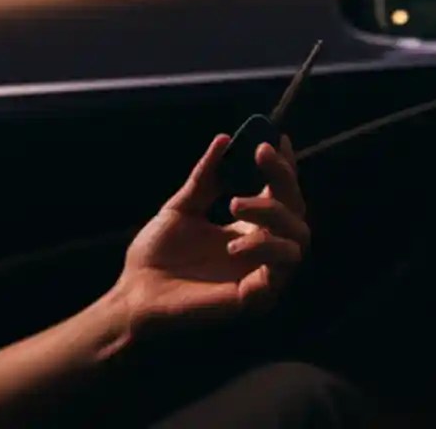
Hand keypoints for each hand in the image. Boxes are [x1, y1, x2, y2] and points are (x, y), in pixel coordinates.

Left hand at [114, 134, 308, 335]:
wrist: (135, 294)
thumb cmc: (155, 257)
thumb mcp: (182, 207)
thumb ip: (205, 178)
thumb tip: (224, 139)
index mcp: (247, 231)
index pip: (279, 195)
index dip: (283, 167)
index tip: (275, 138)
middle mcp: (262, 251)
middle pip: (297, 210)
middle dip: (283, 178)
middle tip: (260, 155)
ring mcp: (263, 274)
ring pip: (300, 236)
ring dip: (273, 211)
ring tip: (234, 204)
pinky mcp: (259, 297)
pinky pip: (282, 266)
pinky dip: (265, 247)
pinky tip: (234, 246)